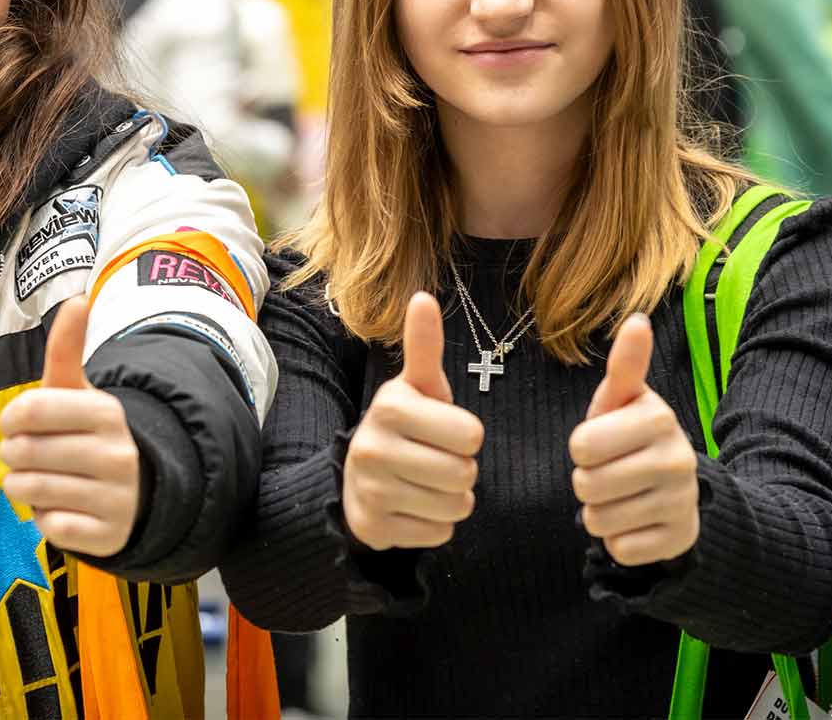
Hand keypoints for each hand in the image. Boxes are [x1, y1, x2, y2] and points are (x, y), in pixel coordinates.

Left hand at [0, 294, 141, 557]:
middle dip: (14, 456)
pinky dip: (46, 520)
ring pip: (32, 493)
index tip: (20, 423)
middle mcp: (117, 453)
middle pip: (24, 453)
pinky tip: (63, 508)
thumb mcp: (79, 393)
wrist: (138, 489)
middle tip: (28, 455)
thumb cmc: (89, 434)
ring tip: (43, 480)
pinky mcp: (110, 535)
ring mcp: (117, 497)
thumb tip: (78, 298)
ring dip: (25, 489)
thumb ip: (68, 350)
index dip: (12, 419)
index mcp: (106, 411)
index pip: (30, 409)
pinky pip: (51, 528)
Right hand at [342, 292, 483, 549]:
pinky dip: (436, 524)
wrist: (359, 476)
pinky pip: (439, 534)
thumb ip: (424, 346)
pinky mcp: (374, 528)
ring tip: (428, 482)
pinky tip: (415, 506)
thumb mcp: (417, 386)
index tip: (444, 431)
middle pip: (464, 474)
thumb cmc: (406, 424)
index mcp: (391, 407)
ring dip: (453, 499)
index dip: (467, 436)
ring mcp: (370, 491)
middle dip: (463, 470)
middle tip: (439, 459)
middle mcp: (372, 447)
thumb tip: (423, 297)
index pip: (471, 435)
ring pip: (455, 507)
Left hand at [568, 314, 698, 566]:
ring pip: (599, 521)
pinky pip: (620, 550)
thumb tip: (637, 319)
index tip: (603, 442)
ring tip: (622, 495)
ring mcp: (680, 503)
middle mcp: (677, 459)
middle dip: (587, 482)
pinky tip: (637, 521)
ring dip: (600, 512)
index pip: (581, 445)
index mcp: (658, 418)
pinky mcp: (678, 540)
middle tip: (610, 472)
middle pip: (586, 485)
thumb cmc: (633, 436)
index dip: (583, 447)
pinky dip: (618, 541)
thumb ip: (626, 365)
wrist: (677, 489)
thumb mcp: (625, 400)